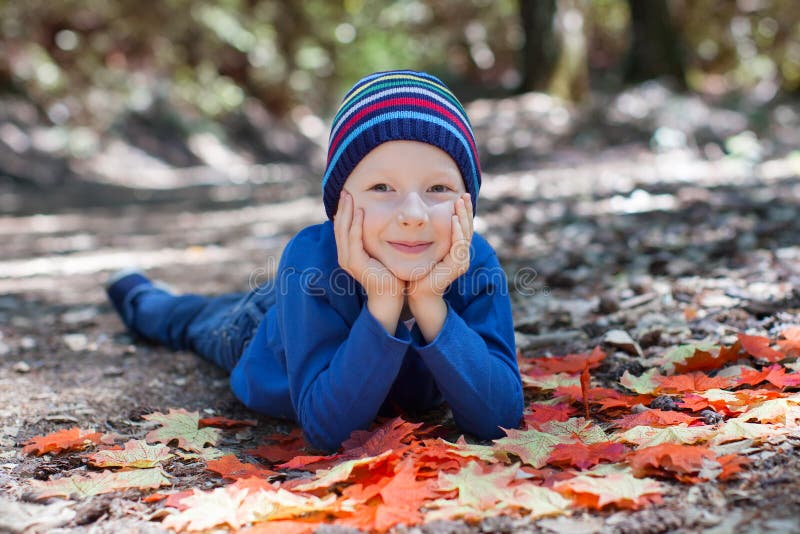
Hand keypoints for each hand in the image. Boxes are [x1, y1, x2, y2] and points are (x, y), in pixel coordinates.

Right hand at [334, 191, 404, 330]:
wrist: (390, 296)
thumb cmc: (388, 274)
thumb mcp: (378, 252)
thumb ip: (373, 240)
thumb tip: (378, 223)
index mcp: (348, 252)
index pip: (342, 227)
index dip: (343, 211)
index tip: (347, 195)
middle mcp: (344, 255)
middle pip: (339, 226)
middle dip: (342, 208)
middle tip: (345, 191)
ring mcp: (348, 260)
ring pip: (343, 231)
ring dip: (347, 212)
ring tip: (349, 197)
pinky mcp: (356, 263)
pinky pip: (354, 240)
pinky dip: (356, 225)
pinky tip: (360, 212)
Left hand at [406, 192, 472, 301]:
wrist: (418, 293)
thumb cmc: (419, 271)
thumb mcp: (426, 249)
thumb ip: (430, 236)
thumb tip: (422, 218)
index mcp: (456, 250)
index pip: (463, 227)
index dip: (463, 212)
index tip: (460, 196)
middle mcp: (462, 254)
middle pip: (468, 228)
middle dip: (466, 210)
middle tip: (464, 194)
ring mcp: (461, 260)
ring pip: (465, 234)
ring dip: (463, 217)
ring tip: (460, 203)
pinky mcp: (456, 266)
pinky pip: (459, 245)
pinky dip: (457, 231)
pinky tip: (454, 220)